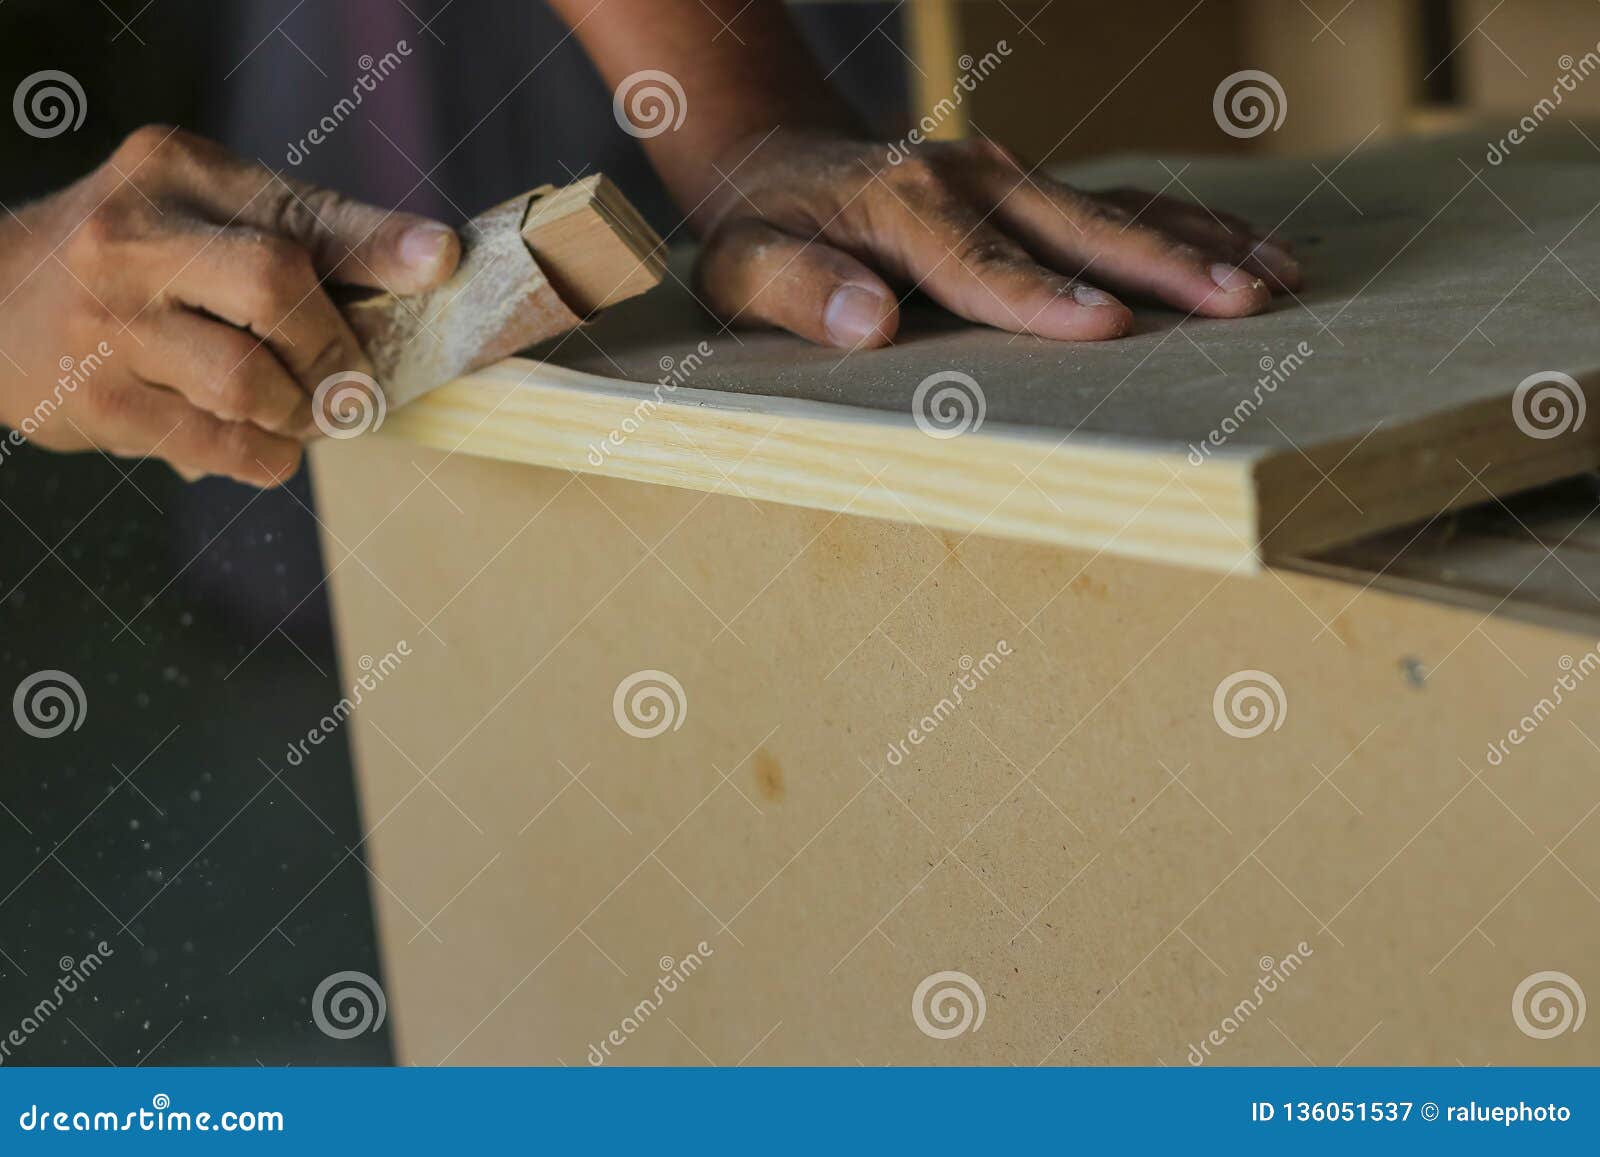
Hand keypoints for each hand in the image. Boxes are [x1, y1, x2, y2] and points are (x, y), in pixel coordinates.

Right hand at [0, 126, 460, 486]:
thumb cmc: (137, 261)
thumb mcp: (206, 214)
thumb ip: (307, 237)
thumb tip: (432, 262)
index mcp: (175, 173)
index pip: (295, 210)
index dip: (375, 244)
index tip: (440, 262)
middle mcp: (132, 237)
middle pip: (272, 285)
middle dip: (334, 347)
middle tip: (351, 381)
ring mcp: (108, 322)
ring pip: (246, 380)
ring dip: (300, 410)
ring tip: (302, 412)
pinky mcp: (99, 400)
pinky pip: (215, 444)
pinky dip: (264, 455)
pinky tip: (264, 445)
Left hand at [693, 130, 1300, 348]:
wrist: (778, 164)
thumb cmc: (762, 234)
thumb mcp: (744, 269)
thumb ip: (801, 293)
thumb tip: (869, 323)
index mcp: (902, 207)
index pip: (983, 266)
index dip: (1046, 299)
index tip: (1111, 325)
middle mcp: (971, 180)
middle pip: (1080, 228)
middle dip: (1166, 267)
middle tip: (1245, 301)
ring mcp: (1011, 176)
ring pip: (1121, 207)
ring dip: (1202, 243)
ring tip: (1282, 278)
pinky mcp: (1034, 186)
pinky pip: (1124, 200)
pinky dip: (1193, 225)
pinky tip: (1255, 249)